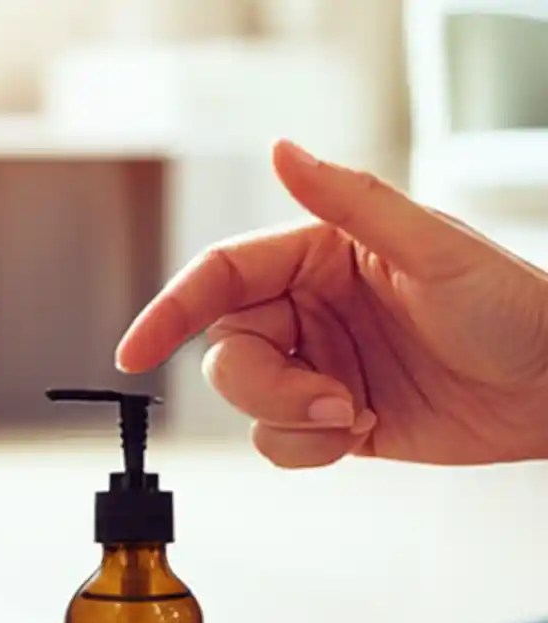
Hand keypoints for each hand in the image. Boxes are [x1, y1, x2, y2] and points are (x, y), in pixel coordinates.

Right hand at [116, 140, 547, 467]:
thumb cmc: (514, 307)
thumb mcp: (431, 248)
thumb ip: (350, 200)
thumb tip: (284, 150)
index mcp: (315, 256)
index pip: (218, 277)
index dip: (168, 311)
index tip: (135, 352)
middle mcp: (306, 309)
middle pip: (226, 350)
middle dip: (262, 384)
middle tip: (326, 398)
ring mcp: (316, 364)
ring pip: (247, 401)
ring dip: (290, 418)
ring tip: (354, 414)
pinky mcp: (331, 417)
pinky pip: (279, 440)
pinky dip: (305, 448)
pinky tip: (358, 431)